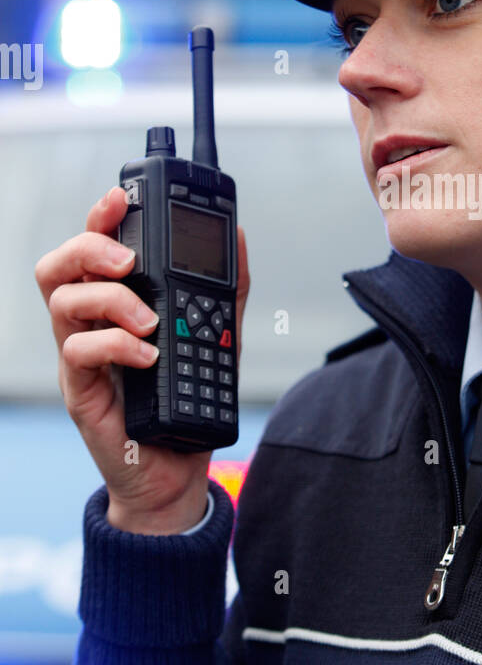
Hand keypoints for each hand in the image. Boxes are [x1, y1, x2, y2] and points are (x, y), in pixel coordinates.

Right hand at [34, 186, 249, 532]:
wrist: (176, 468)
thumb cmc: (186, 396)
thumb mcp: (218, 333)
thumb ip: (226, 286)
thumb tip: (239, 234)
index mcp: (115, 298)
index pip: (94, 244)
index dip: (101, 215)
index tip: (122, 195)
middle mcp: (90, 321)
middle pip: (59, 265)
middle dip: (89, 247)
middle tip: (128, 262)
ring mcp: (80, 354)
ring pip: (63, 301)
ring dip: (109, 300)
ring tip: (150, 322)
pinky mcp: (81, 388)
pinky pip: (80, 352)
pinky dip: (117, 346)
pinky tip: (150, 357)